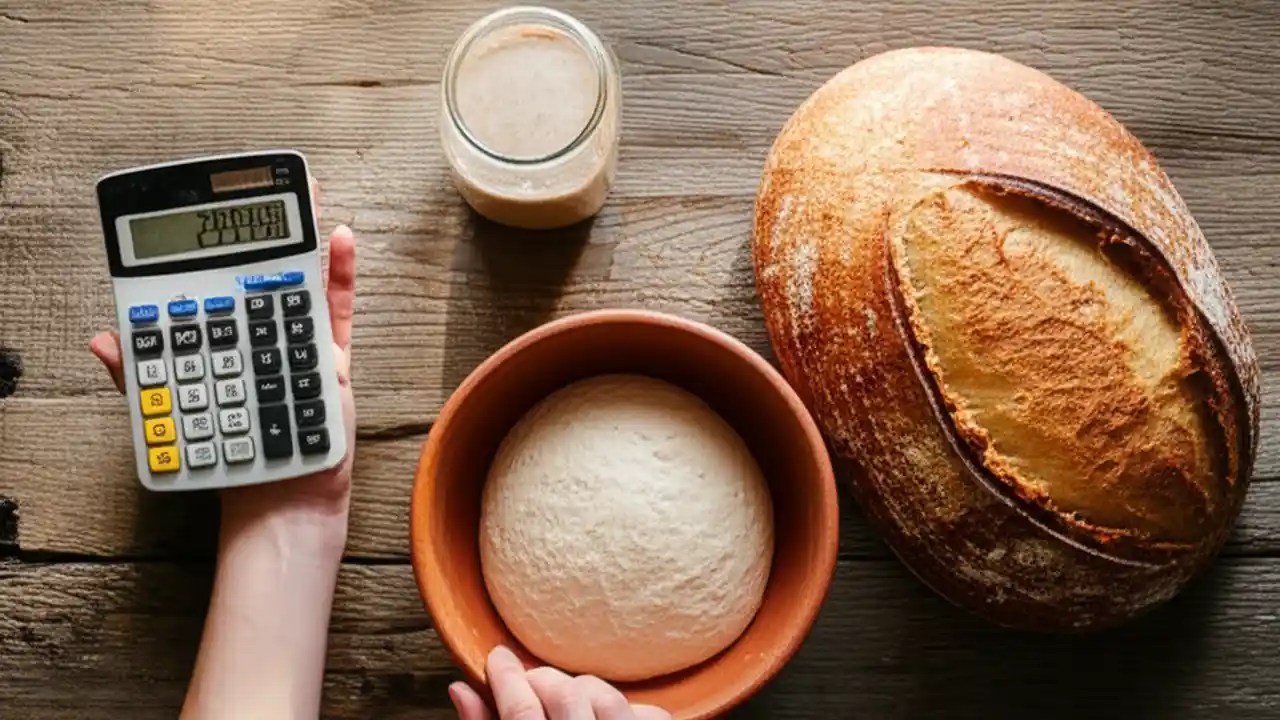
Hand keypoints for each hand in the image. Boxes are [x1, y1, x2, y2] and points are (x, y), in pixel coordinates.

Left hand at [90, 192, 356, 542]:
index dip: (208, 245)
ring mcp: (296, 344)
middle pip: (258, 272)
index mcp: (222, 344)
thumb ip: (141, 380)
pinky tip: (339, 240)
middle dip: (261, 226)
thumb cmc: (234, 463)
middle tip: (266, 181)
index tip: (201, 205)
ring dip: (304, 237)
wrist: (278, 504)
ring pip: (299, 282)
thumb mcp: (177, 416)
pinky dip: (340, 275)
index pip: (212, 284)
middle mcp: (259, 337)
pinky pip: (335, 311)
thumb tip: (105, 341)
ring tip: (307, 195)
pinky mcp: (329, 359)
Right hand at [450, 646, 671, 719]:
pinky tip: (605, 715)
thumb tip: (461, 688)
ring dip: (580, 690)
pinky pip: (651, 712)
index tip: (496, 658)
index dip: (506, 680)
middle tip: (527, 679)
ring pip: (606, 697)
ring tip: (562, 697)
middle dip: (542, 680)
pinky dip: (628, 708)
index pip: (522, 716)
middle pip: (567, 698)